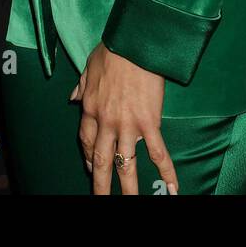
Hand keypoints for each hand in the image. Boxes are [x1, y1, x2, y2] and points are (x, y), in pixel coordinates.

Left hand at [70, 42, 177, 195]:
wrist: (134, 43)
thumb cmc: (113, 50)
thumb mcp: (89, 66)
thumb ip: (82, 85)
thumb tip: (73, 97)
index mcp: (91, 108)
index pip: (86, 140)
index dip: (88, 156)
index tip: (91, 166)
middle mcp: (106, 122)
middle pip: (101, 160)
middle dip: (100, 183)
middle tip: (100, 199)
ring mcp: (128, 125)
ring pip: (125, 164)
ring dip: (128, 187)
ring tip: (129, 203)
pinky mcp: (149, 123)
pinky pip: (157, 153)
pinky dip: (166, 173)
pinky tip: (172, 189)